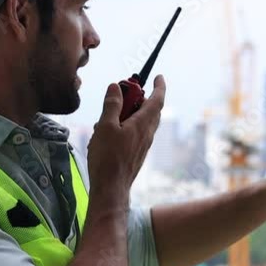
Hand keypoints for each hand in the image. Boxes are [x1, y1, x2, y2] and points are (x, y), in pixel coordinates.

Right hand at [87, 75, 165, 203]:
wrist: (111, 188)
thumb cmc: (108, 158)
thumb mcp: (106, 126)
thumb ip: (112, 105)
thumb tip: (115, 87)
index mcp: (143, 124)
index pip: (157, 100)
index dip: (159, 86)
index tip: (159, 76)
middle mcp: (147, 133)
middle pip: (150, 109)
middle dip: (140, 97)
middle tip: (125, 92)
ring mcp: (143, 145)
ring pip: (142, 121)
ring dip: (130, 112)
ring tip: (110, 114)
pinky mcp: (136, 153)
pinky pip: (135, 133)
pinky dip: (125, 126)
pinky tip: (107, 132)